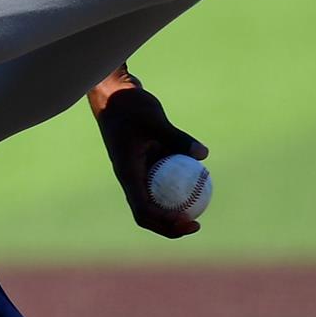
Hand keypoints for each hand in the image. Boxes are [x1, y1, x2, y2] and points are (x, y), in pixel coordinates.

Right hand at [89, 78, 208, 239]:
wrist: (113, 92)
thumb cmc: (129, 106)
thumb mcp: (155, 121)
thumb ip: (177, 138)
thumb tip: (203, 155)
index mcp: (128, 174)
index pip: (144, 211)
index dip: (165, 224)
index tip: (187, 222)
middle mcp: (131, 177)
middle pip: (149, 213)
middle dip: (171, 224)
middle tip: (196, 223)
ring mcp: (136, 170)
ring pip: (155, 198)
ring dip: (174, 207)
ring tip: (200, 206)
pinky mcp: (143, 160)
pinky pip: (161, 179)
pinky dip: (177, 184)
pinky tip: (197, 178)